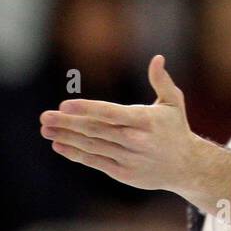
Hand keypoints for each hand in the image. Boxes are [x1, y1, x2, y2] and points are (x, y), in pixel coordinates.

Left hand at [40, 55, 198, 193]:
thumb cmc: (176, 129)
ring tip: (46, 129)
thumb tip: (157, 58)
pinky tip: (59, 145)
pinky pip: (94, 162)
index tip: (65, 104)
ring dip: (67, 137)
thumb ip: (162, 80)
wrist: (185, 166)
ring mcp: (128, 158)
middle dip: (68, 123)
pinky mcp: (122, 172)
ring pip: (92, 146)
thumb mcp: (174, 102)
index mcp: (146, 120)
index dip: (88, 109)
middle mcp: (135, 140)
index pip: (112, 113)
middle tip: (45, 116)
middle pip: (96, 130)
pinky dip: (75, 154)